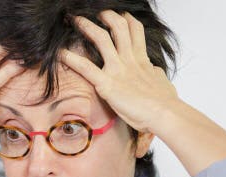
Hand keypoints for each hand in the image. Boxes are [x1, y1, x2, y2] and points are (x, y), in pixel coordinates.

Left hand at [60, 11, 179, 135]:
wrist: (164, 114)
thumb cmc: (165, 103)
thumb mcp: (162, 83)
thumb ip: (155, 74)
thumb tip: (154, 71)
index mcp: (142, 60)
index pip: (135, 31)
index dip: (127, 20)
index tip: (121, 16)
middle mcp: (129, 60)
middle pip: (118, 28)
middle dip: (107, 17)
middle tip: (97, 14)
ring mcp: (118, 70)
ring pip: (101, 38)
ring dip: (87, 27)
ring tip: (76, 20)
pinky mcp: (107, 84)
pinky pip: (86, 68)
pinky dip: (71, 59)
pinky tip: (60, 54)